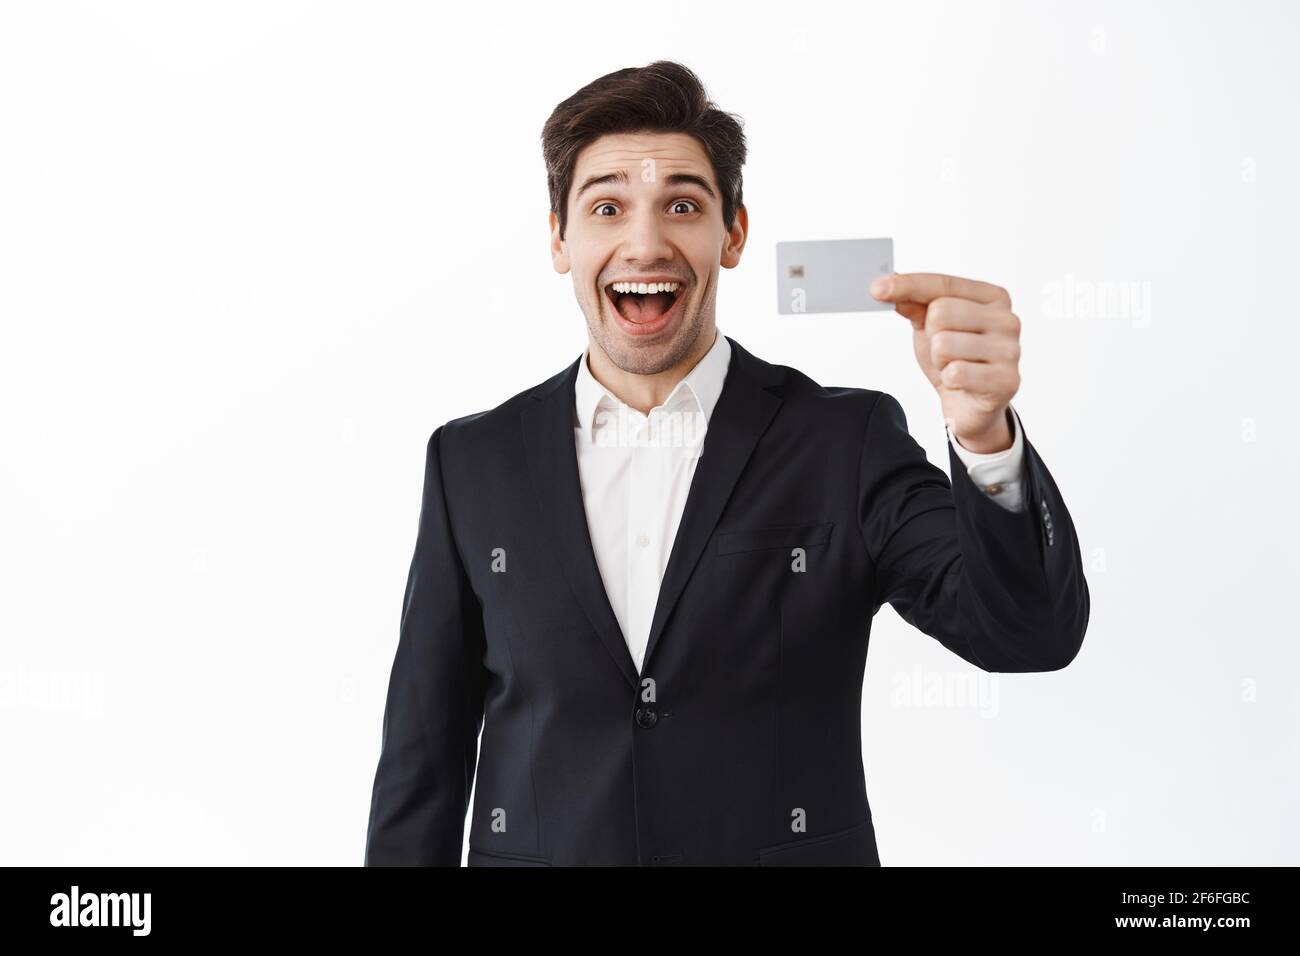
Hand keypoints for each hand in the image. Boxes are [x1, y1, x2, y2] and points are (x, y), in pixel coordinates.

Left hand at [870, 272, 1020, 452]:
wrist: (970, 406)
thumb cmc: (954, 359)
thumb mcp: (929, 328)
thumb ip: (914, 305)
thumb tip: (888, 287)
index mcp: (993, 297)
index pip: (942, 284)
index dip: (907, 286)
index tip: (876, 289)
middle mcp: (1008, 319)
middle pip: (941, 312)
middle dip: (930, 336)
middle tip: (944, 352)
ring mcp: (1011, 350)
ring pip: (944, 344)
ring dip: (939, 361)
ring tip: (954, 366)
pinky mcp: (1007, 380)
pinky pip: (955, 373)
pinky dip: (948, 381)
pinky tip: (962, 383)